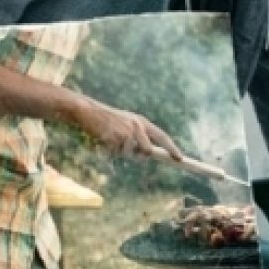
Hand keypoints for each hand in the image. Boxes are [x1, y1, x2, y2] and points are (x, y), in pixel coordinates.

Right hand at [70, 100, 184, 160]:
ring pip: (129, 154)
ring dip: (120, 152)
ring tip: (111, 139)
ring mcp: (126, 132)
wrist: (88, 110)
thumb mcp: (127, 122)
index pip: (162, 136)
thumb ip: (138, 135)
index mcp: (141, 121)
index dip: (172, 148)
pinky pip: (115, 153)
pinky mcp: (114, 138)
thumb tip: (147, 154)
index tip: (180, 158)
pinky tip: (104, 139)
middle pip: (147, 151)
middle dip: (139, 156)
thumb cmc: (107, 118)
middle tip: (127, 149)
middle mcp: (137, 126)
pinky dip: (109, 151)